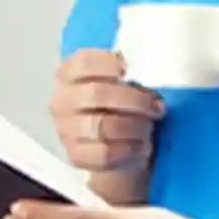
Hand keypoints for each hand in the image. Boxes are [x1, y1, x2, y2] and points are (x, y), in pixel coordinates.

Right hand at [50, 49, 164, 172]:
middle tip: (157, 106)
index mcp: (68, 74)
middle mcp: (62, 100)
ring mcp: (66, 130)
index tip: (128, 70)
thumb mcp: (119, 81)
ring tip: (149, 126)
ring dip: (134, 126)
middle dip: (134, 100)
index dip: (108, 63)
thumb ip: (127, 74)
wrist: (112, 141)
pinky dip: (129, 149)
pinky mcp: (76, 155)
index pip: (84, 63)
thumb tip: (147, 78)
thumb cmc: (118, 103)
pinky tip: (141, 145)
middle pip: (97, 94)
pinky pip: (105, 153)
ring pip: (102, 125)